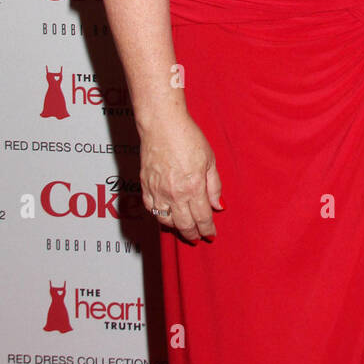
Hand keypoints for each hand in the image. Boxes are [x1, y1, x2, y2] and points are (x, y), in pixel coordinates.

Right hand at [140, 112, 222, 242]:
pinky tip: (166, 218)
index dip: (207, 229)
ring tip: (184, 230)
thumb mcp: (210, 160)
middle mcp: (174, 194)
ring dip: (176, 229)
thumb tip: (218, 206)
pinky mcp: (145, 186)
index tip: (211, 234)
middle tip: (199, 238)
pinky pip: (151, 210)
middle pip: (184, 225)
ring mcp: (157, 192)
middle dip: (193, 234)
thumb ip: (214, 186)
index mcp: (193, 187)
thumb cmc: (188, 137)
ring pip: (166, 221)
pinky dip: (159, 217)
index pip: (202, 218)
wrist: (162, 125)